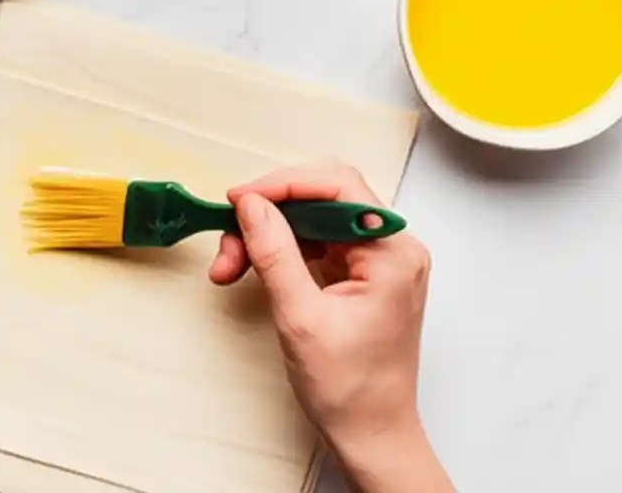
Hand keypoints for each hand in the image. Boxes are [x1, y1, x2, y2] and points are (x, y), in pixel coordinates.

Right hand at [210, 162, 452, 492]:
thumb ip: (275, 253)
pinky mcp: (361, 276)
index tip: (240, 200)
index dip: (283, 185)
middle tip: (229, 237)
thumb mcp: (301, 317)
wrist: (370, 435)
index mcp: (393, 253)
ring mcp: (378, 262)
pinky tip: (251, 268)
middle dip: (270, 214)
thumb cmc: (350, 389)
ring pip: (314, 222)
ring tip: (231, 265)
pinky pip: (316, 245)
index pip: (337, 186)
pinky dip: (281, 252)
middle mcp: (393, 248)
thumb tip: (252, 205)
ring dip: (269, 236)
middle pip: (323, 199)